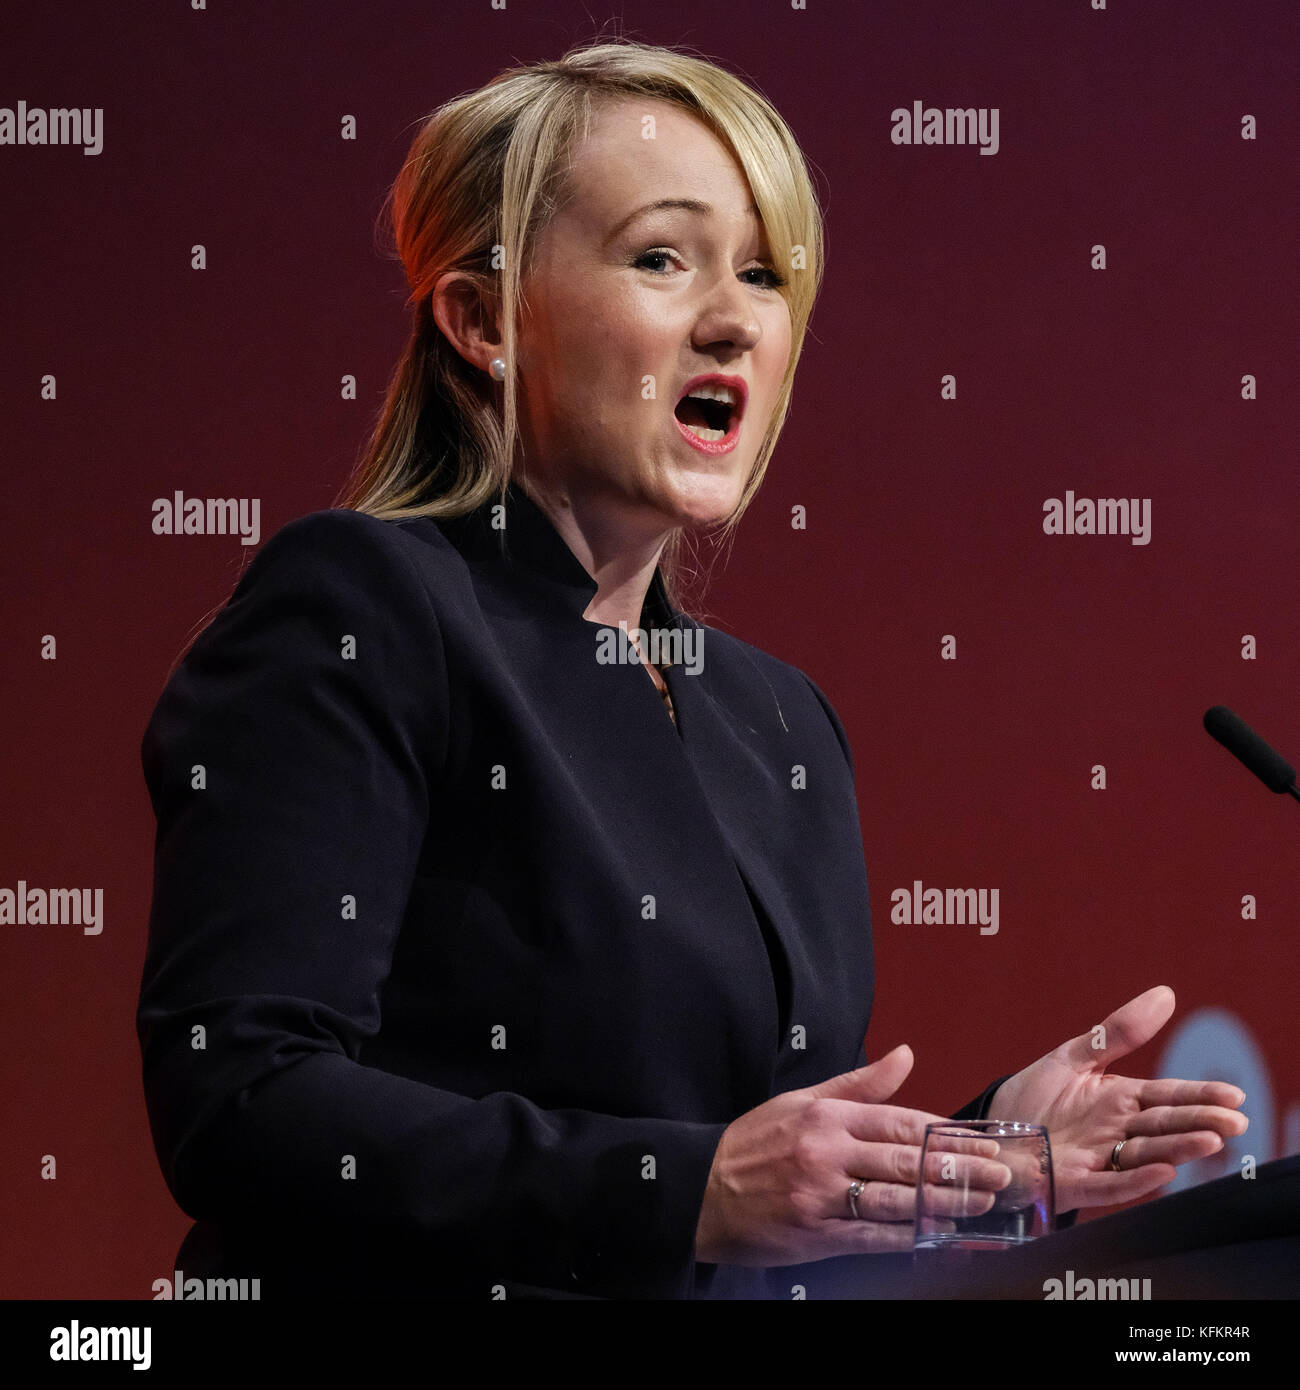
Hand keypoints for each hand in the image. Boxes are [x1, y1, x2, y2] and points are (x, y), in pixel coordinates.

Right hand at [693, 1044, 1011, 1266]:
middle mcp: (827, 1153)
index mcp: (827, 1117)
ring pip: (897, 1201)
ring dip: (944, 1205)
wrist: (705, 1190)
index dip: (945, 1135)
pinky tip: (938, 1235)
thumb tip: (905, 1055)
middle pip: (906, 1162)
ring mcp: (823, 1196)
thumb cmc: (755, 1143)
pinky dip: (909, 1237)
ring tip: (981, 1205)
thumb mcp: (802, 1100)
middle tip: (999, 1175)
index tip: (981, 1142)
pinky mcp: (818, 1234)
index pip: (899, 1122)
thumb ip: (860, 1084)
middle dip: (959, 1170)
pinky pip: (873, 1237)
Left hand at [986, 985, 1247, 1212]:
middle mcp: (1116, 1132)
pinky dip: (1134, 1181)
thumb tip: (1165, 994)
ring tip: (1209, 1142)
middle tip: (1234, 1123)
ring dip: (1177, 1150)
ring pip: (1144, 1155)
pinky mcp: (1075, 1182)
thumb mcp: (1076, 1057)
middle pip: (1163, 1127)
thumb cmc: (1037, 1097)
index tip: (1233, 1096)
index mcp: (1120, 1101)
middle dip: (1199, 1124)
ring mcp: (1098, 1159)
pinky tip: (1161, 1172)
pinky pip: (1109, 1185)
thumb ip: (1119, 1032)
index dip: (1199, 1096)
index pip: (1167, 1097)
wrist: (996, 1132)